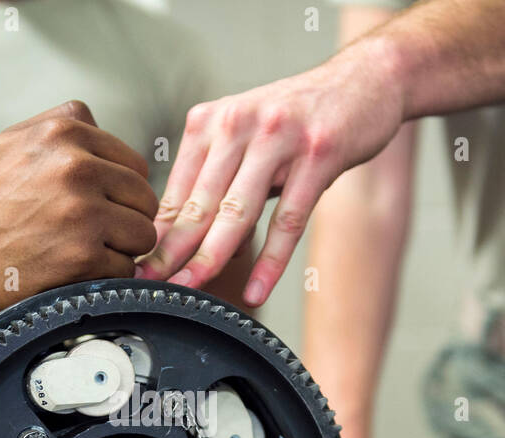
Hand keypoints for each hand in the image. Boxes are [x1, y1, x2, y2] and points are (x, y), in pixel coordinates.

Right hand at [0, 101, 157, 318]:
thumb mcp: (9, 144)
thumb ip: (57, 128)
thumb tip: (98, 128)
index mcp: (63, 132)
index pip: (134, 163)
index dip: (119, 191)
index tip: (95, 208)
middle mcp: (76, 166)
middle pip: (144, 198)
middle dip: (124, 220)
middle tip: (92, 236)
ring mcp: (82, 212)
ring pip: (142, 233)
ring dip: (120, 250)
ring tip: (84, 254)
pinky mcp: (83, 255)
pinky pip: (127, 267)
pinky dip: (106, 277)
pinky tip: (75, 273)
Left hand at [136, 51, 400, 304]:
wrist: (367, 80)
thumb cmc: (301, 116)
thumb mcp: (247, 134)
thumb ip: (218, 177)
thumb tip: (188, 237)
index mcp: (212, 121)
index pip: (178, 191)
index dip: (156, 235)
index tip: (138, 268)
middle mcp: (238, 125)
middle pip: (199, 203)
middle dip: (171, 252)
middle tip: (149, 286)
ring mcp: (278, 139)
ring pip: (236, 212)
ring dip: (210, 258)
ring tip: (190, 291)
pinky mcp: (317, 156)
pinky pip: (288, 220)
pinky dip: (271, 262)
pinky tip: (257, 291)